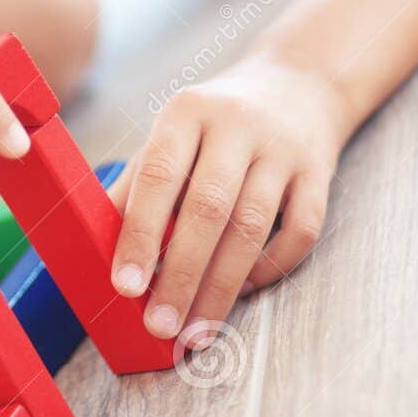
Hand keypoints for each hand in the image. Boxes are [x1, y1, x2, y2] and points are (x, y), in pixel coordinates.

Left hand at [107, 53, 346, 338]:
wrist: (298, 85)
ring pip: (251, 227)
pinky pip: (300, 231)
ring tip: (195, 331)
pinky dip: (271, 268)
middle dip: (181, 274)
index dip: (140, 233)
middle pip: (207, 207)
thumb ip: (138, 183)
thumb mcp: (173, 133)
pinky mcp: (319, 172)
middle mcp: (237, 123)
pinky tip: (245, 291)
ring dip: (221, 287)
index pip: (158, 175)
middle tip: (159, 326)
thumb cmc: (216, 123)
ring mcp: (283, 147)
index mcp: (188, 110)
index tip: (126, 286)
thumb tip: (98, 247)